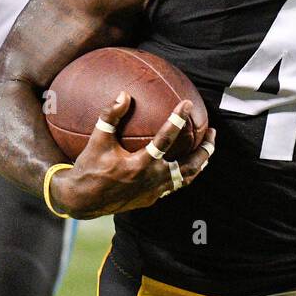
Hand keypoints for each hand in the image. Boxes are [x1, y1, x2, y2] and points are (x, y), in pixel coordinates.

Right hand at [51, 95, 215, 218]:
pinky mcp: (152, 198)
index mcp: (139, 165)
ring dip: (200, 163)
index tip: (187, 104)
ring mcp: (154, 192)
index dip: (177, 120)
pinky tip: (187, 164)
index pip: (165, 140)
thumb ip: (109, 117)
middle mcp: (151, 180)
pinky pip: (175, 185)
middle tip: (212, 132)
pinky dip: (185, 174)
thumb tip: (124, 94)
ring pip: (186, 179)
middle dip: (204, 149)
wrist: (83, 201)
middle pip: (189, 166)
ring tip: (207, 149)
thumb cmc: (89, 168)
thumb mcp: (97, 141)